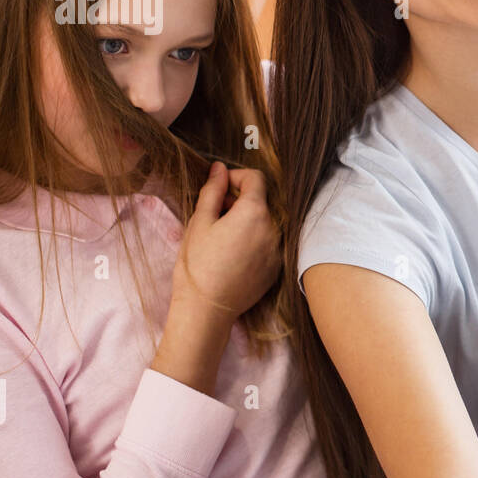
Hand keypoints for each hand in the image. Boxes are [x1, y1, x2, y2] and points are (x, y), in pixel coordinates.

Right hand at [170, 162, 281, 326]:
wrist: (207, 309)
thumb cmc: (198, 264)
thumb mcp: (200, 222)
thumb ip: (213, 191)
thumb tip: (219, 168)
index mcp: (255, 213)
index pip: (255, 178)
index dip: (235, 177)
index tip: (218, 187)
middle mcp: (274, 228)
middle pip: (261, 199)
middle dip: (239, 199)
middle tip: (215, 213)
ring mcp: (279, 249)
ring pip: (265, 221)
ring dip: (247, 219)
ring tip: (222, 235)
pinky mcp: (278, 266)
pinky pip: (268, 241)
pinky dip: (254, 238)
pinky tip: (232, 253)